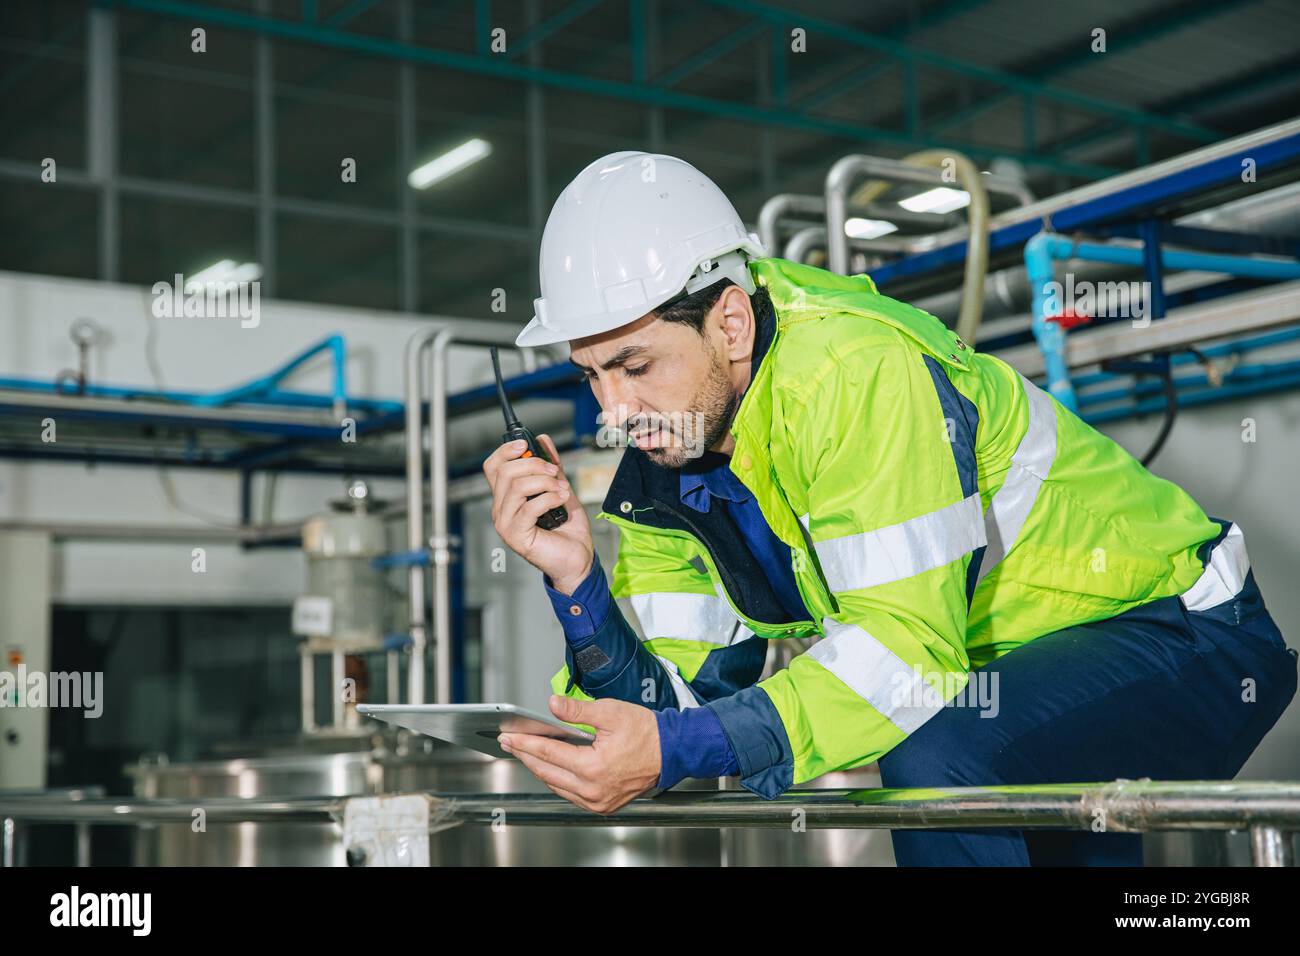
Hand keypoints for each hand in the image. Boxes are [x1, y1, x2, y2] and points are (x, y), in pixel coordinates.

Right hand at [483, 433, 593, 590]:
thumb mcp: (561, 488)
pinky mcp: (516, 534)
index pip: (493, 466)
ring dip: (545, 482)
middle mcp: (501, 508)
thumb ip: (551, 466)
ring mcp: (506, 523)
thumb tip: (543, 440)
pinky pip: (529, 507)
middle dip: (533, 464)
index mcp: (508, 496)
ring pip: (516, 487)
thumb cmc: (568, 530)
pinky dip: (549, 498)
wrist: (578, 558)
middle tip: (555, 471)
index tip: (526, 444)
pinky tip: (561, 500)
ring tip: (562, 489)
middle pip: (504, 472)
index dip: (506, 451)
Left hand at [499, 695, 661, 814]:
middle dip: (525, 756)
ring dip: (540, 769)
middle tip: (509, 743)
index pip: (548, 753)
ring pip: (557, 786)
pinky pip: (571, 795)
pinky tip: (551, 768)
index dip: (525, 743)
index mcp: (593, 767)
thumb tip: (552, 705)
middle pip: (547, 772)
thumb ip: (577, 711)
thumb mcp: (610, 712)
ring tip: (526, 753)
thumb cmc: (646, 732)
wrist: (671, 751)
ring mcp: (598, 801)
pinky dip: (558, 781)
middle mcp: (593, 789)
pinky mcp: (604, 805)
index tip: (509, 736)